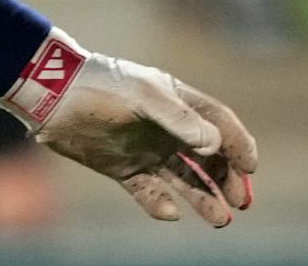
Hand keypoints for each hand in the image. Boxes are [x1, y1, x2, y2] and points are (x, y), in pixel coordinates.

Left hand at [0, 29, 258, 225]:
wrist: (56, 97)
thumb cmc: (104, 87)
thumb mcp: (145, 97)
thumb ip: (179, 120)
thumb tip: (215, 145)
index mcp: (179, 103)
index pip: (219, 124)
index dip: (238, 144)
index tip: (251, 168)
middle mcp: (168, 128)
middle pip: (208, 156)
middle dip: (227, 178)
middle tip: (241, 201)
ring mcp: (147, 150)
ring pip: (184, 179)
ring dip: (203, 197)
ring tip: (221, 220)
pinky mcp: (124, 169)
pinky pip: (148, 191)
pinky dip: (160, 204)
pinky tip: (170, 213)